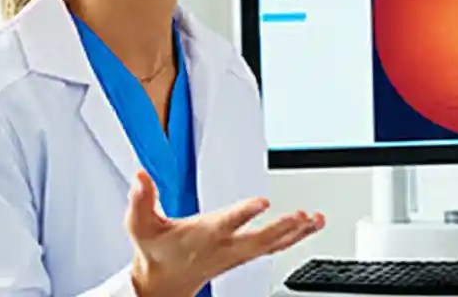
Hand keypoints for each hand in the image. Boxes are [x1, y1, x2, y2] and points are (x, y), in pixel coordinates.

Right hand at [123, 170, 323, 296]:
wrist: (164, 283)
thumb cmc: (156, 250)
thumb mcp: (140, 225)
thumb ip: (141, 199)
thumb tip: (141, 175)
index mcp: (203, 236)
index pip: (225, 223)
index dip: (243, 213)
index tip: (262, 202)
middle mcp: (224, 247)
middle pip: (258, 240)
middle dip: (281, 228)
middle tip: (302, 215)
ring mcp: (238, 254)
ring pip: (272, 246)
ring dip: (296, 233)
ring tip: (317, 219)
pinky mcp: (246, 255)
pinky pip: (275, 247)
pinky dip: (295, 237)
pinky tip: (311, 225)